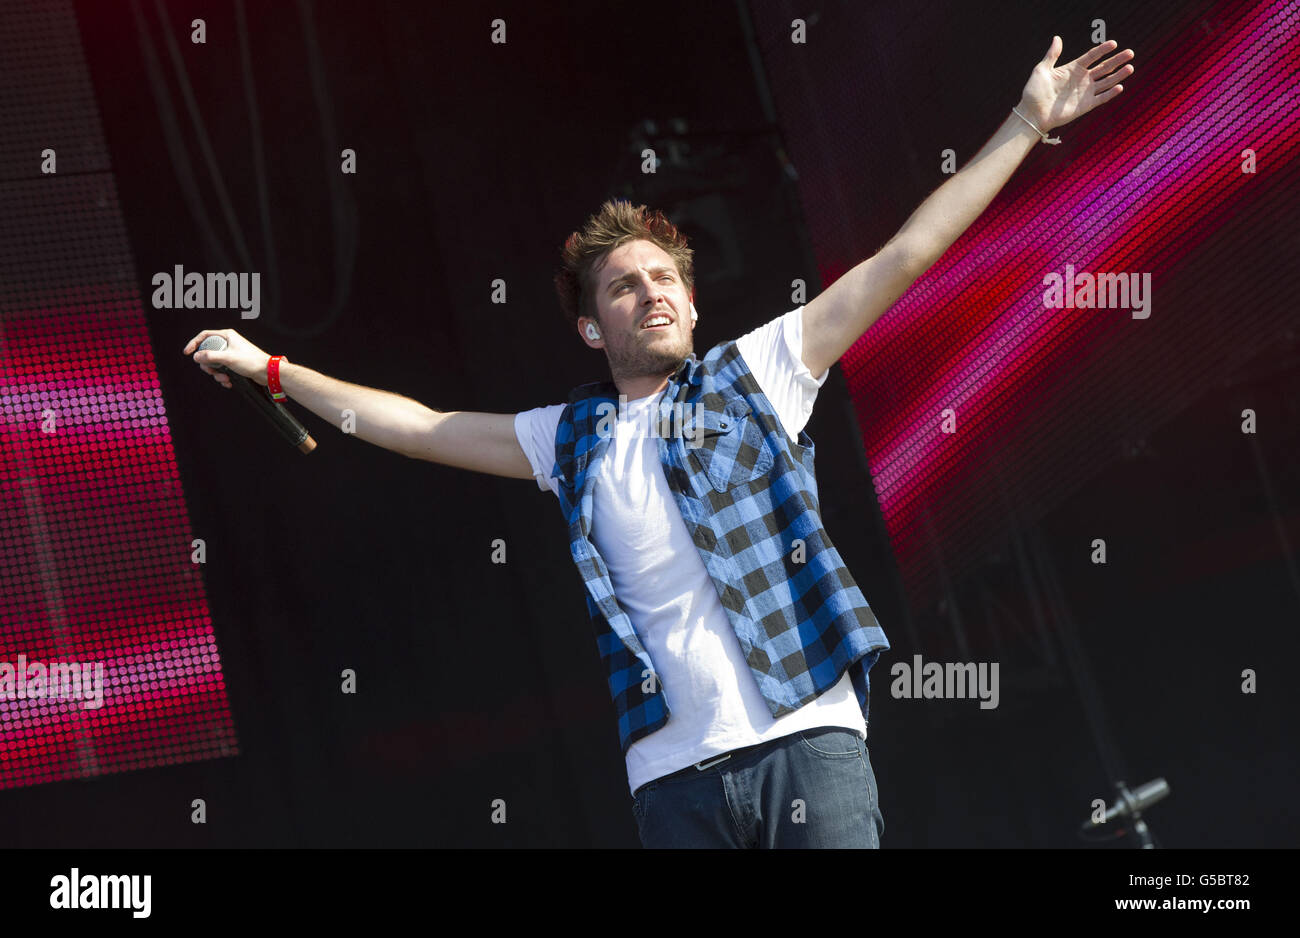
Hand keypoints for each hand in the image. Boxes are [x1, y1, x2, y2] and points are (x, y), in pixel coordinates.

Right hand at [182, 328, 273, 387]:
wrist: (267, 372)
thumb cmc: (252, 361)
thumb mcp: (228, 358)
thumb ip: (210, 356)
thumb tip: (196, 356)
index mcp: (227, 336)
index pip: (204, 336)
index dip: (194, 344)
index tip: (187, 353)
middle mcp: (228, 343)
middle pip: (207, 352)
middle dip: (208, 366)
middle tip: (213, 372)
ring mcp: (231, 353)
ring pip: (214, 363)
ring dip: (217, 374)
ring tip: (225, 379)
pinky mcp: (234, 363)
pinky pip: (222, 370)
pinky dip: (223, 377)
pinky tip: (229, 382)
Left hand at [1018, 36, 1133, 131]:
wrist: (1032, 114)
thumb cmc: (1034, 92)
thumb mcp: (1041, 70)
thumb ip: (1052, 55)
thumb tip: (1057, 38)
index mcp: (1073, 68)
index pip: (1092, 56)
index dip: (1102, 50)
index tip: (1114, 43)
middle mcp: (1082, 79)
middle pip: (1104, 67)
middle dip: (1117, 60)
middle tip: (1130, 53)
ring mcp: (1085, 92)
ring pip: (1106, 81)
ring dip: (1119, 75)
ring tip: (1130, 67)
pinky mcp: (1086, 105)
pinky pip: (1101, 98)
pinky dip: (1111, 93)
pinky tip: (1120, 86)